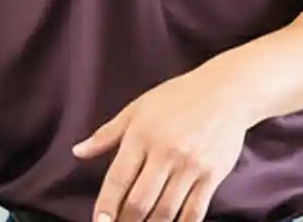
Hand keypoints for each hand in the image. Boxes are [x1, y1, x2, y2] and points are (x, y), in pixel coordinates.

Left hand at [72, 67, 251, 221]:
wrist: (224, 93)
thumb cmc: (175, 99)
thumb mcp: (135, 110)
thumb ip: (105, 135)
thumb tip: (77, 152)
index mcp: (141, 137)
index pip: (118, 178)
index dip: (107, 204)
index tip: (100, 221)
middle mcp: (165, 154)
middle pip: (141, 200)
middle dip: (126, 221)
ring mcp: (190, 167)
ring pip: (167, 210)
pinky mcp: (212, 176)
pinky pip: (195, 211)